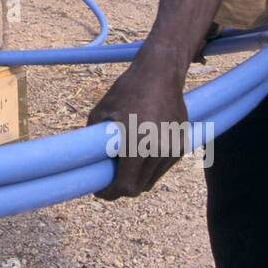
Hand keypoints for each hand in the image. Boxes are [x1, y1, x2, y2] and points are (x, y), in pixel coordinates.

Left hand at [87, 53, 189, 200]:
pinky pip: (162, 168)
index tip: (99, 190)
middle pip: (139, 187)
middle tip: (108, 179)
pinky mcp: (182, 145)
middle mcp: (159, 150)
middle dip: (122, 188)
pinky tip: (139, 152)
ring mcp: (173, 149)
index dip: (109, 193)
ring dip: (136, 178)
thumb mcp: (100, 114)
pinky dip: (149, 167)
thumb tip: (85, 164)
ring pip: (151, 179)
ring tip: (123, 162)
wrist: (160, 74)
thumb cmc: (126, 91)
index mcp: (137, 144)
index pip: (125, 186)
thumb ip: (93, 142)